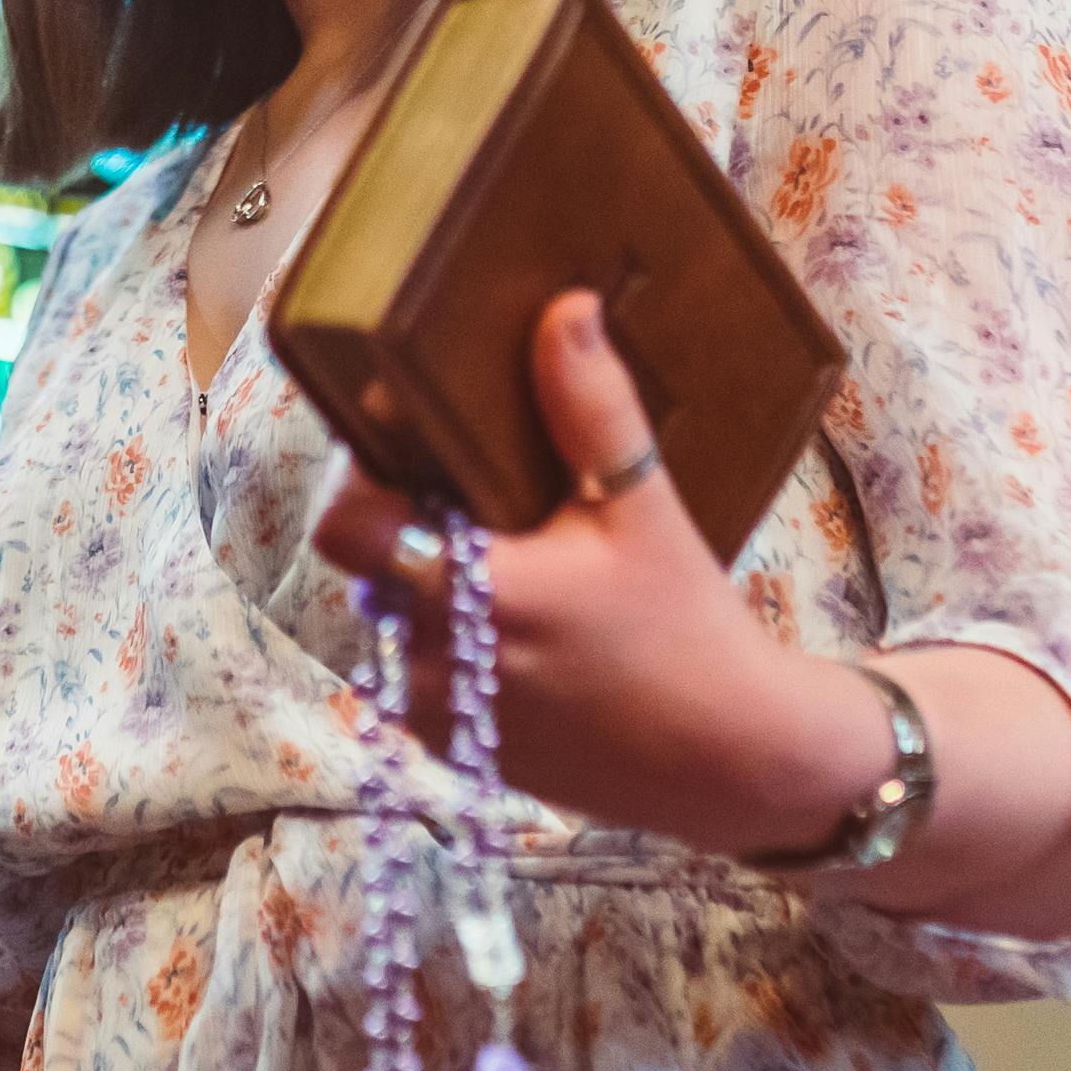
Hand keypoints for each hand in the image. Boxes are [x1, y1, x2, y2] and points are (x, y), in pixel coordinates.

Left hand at [312, 292, 874, 854]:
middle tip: (463, 497)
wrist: (726, 760)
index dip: (358, 480)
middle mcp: (434, 659)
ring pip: (386, 620)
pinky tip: (508, 623)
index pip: (345, 526)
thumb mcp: (643, 508)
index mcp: (473, 590)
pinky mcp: (453, 750)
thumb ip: (591, 409)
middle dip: (401, 526)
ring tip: (493, 557)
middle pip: (363, 566)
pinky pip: (411, 676)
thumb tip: (565, 310)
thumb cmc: (688, 628)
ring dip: (421, 584)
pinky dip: (442, 642)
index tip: (402, 449)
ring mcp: (435, 716)